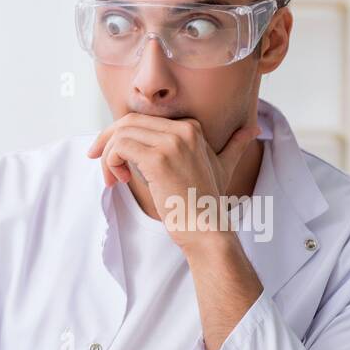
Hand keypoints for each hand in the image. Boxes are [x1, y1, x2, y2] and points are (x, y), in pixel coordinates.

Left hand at [86, 111, 260, 251]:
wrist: (208, 231)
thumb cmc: (207, 203)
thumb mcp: (223, 168)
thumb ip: (234, 146)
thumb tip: (252, 129)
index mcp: (192, 128)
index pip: (143, 118)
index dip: (122, 134)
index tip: (115, 157)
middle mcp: (183, 130)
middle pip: (128, 121)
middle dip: (107, 139)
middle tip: (97, 159)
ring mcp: (171, 144)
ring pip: (121, 133)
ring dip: (108, 155)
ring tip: (114, 179)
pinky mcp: (159, 160)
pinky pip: (120, 147)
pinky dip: (111, 162)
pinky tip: (120, 181)